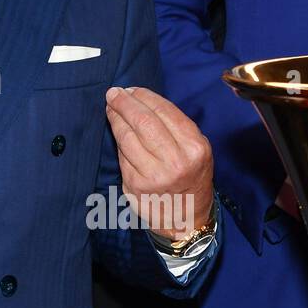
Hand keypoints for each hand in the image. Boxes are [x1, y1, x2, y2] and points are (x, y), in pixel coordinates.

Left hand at [104, 86, 213, 239]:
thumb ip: (175, 127)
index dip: (143, 97)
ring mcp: (152, 175)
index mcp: (194, 148)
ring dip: (115, 118)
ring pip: (127, 137)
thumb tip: (141, 100)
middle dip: (124, 103)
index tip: (130, 89)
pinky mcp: (134, 185)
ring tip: (110, 107)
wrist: (187, 218)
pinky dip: (118, 139)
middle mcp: (175, 162)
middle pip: (142, 121)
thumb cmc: (191, 176)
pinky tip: (116, 129)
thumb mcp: (196, 149)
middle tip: (113, 93)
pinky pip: (122, 155)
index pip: (163, 112)